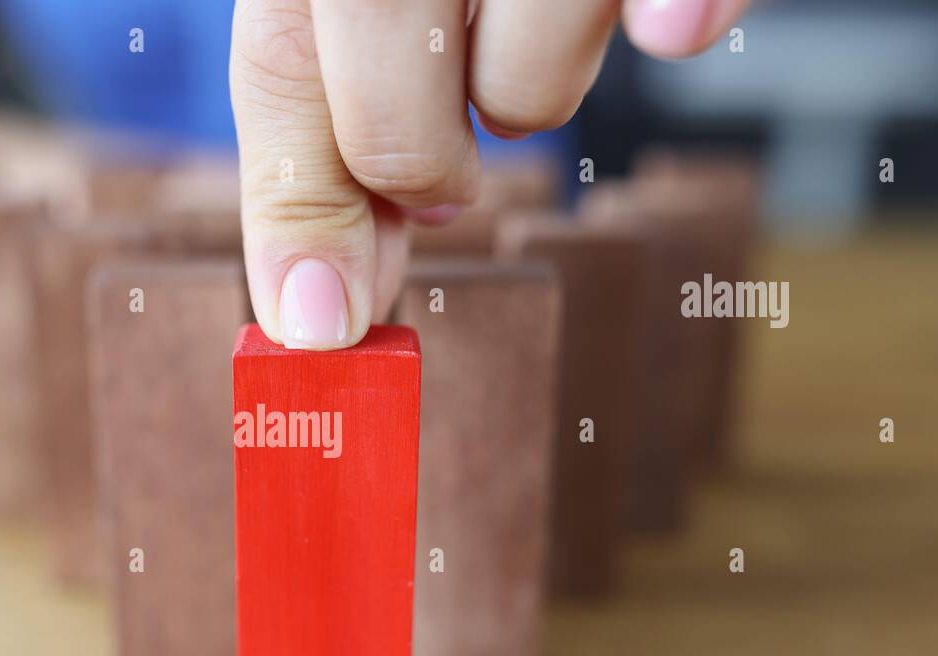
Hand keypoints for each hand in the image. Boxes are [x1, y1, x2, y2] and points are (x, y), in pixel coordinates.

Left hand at [229, 0, 748, 349]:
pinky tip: (665, 8)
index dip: (298, 221)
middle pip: (394, 130)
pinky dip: (675, 14)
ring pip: (528, 96)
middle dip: (424, 172)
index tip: (320, 327)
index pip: (276, 84)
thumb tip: (317, 308)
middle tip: (447, 145)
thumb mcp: (349, 0)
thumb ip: (319, 135)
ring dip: (538, 77)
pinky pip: (674, 6)